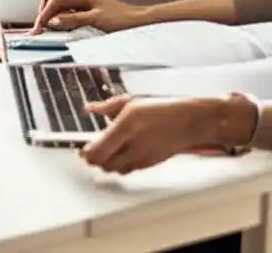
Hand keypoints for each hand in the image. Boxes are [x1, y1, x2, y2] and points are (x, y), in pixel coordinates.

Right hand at [31, 0, 148, 33]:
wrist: (139, 22)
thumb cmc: (123, 19)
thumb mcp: (95, 20)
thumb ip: (72, 20)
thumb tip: (54, 21)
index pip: (55, 1)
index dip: (44, 14)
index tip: (38, 28)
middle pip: (54, 2)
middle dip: (45, 14)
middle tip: (41, 30)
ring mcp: (85, 5)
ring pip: (61, 9)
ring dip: (54, 19)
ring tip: (52, 33)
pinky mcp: (88, 13)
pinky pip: (69, 15)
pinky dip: (63, 22)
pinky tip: (64, 32)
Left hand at [78, 95, 252, 173]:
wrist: (189, 121)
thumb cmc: (164, 108)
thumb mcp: (131, 101)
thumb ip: (107, 106)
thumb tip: (90, 108)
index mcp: (127, 124)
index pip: (99, 149)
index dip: (86, 153)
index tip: (81, 149)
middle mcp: (133, 143)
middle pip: (103, 164)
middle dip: (93, 160)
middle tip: (89, 152)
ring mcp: (142, 156)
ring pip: (114, 169)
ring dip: (106, 163)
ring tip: (103, 153)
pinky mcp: (149, 163)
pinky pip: (127, 169)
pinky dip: (119, 165)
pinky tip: (119, 155)